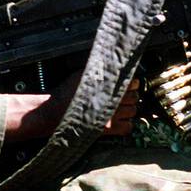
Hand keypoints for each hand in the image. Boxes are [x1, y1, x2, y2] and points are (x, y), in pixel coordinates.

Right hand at [3, 73, 139, 141]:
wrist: (55, 112)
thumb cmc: (67, 91)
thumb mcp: (82, 73)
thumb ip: (99, 69)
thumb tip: (112, 61)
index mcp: (107, 86)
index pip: (133, 83)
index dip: (131, 83)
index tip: (127, 83)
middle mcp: (113, 101)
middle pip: (134, 97)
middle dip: (130, 95)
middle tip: (123, 95)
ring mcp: (112, 117)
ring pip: (133, 111)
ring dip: (129, 109)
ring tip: (121, 107)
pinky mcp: (108, 130)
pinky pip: (128, 128)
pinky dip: (127, 124)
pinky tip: (120, 120)